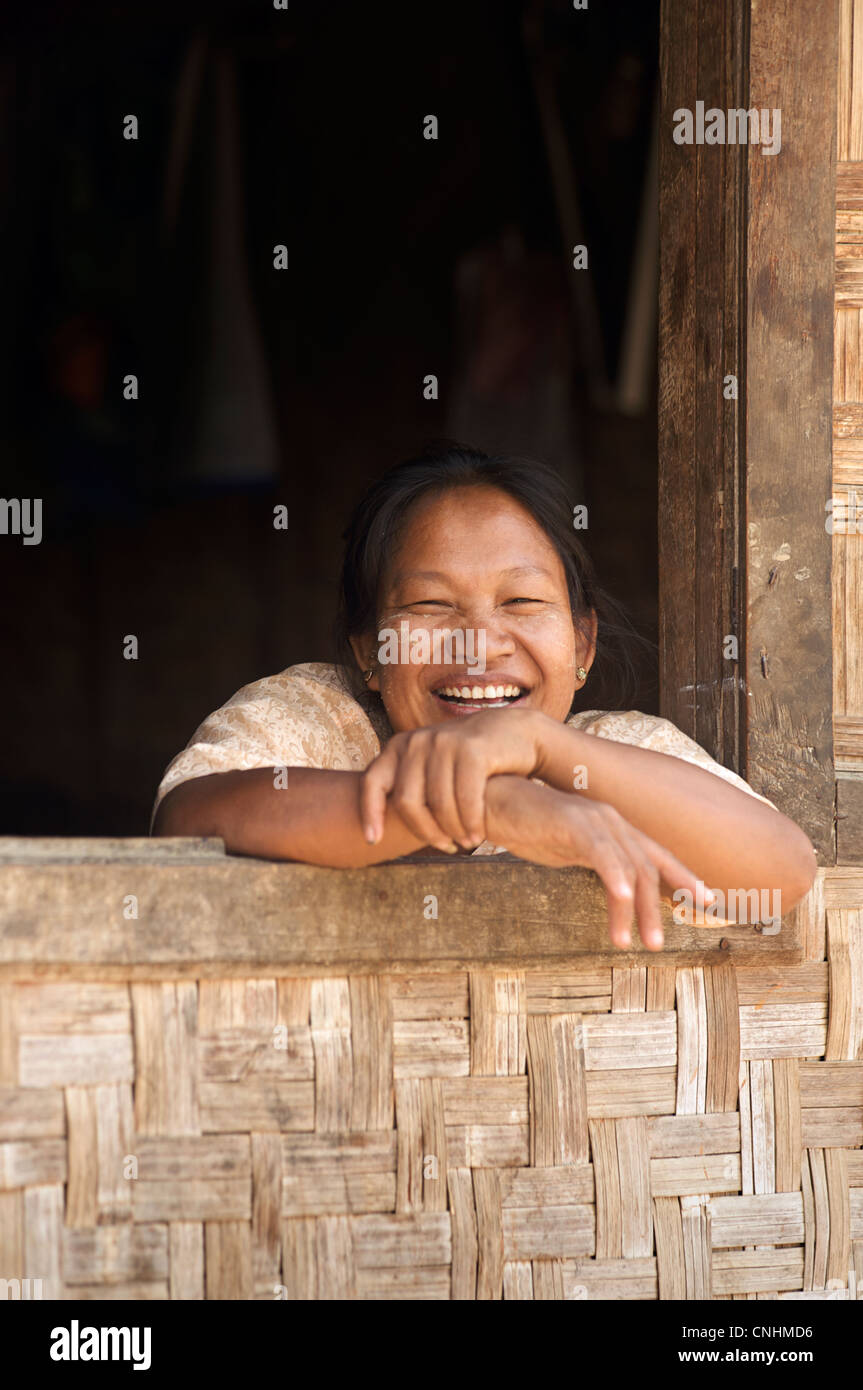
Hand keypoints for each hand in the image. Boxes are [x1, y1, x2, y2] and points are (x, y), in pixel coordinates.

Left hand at [360, 708, 542, 851]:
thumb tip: (379, 824)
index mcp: (400, 746)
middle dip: (425, 831)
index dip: (370, 814)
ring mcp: (444, 742)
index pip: (372, 782)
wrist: (516, 734)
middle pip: (407, 801)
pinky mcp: (471, 750)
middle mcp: (417, 741)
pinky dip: (471, 822)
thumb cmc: (470, 761)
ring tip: (465, 843)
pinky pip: (465, 799)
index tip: (373, 841)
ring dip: (452, 830)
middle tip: (444, 846)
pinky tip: (478, 834)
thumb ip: (410, 784)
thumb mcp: (432, 764)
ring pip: (438, 804)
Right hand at [484, 775, 715, 950]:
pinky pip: (602, 855)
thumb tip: (612, 889)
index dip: (683, 876)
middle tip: (658, 945)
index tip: (707, 900)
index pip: (656, 855)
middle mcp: (611, 821)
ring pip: (630, 868)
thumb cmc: (526, 826)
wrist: (491, 800)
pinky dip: (616, 880)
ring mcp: (594, 820)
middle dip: (657, 908)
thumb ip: (593, 864)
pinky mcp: (573, 824)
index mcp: (613, 828)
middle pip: (648, 868)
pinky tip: (623, 903)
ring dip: (638, 909)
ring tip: (639, 943)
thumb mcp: (568, 850)